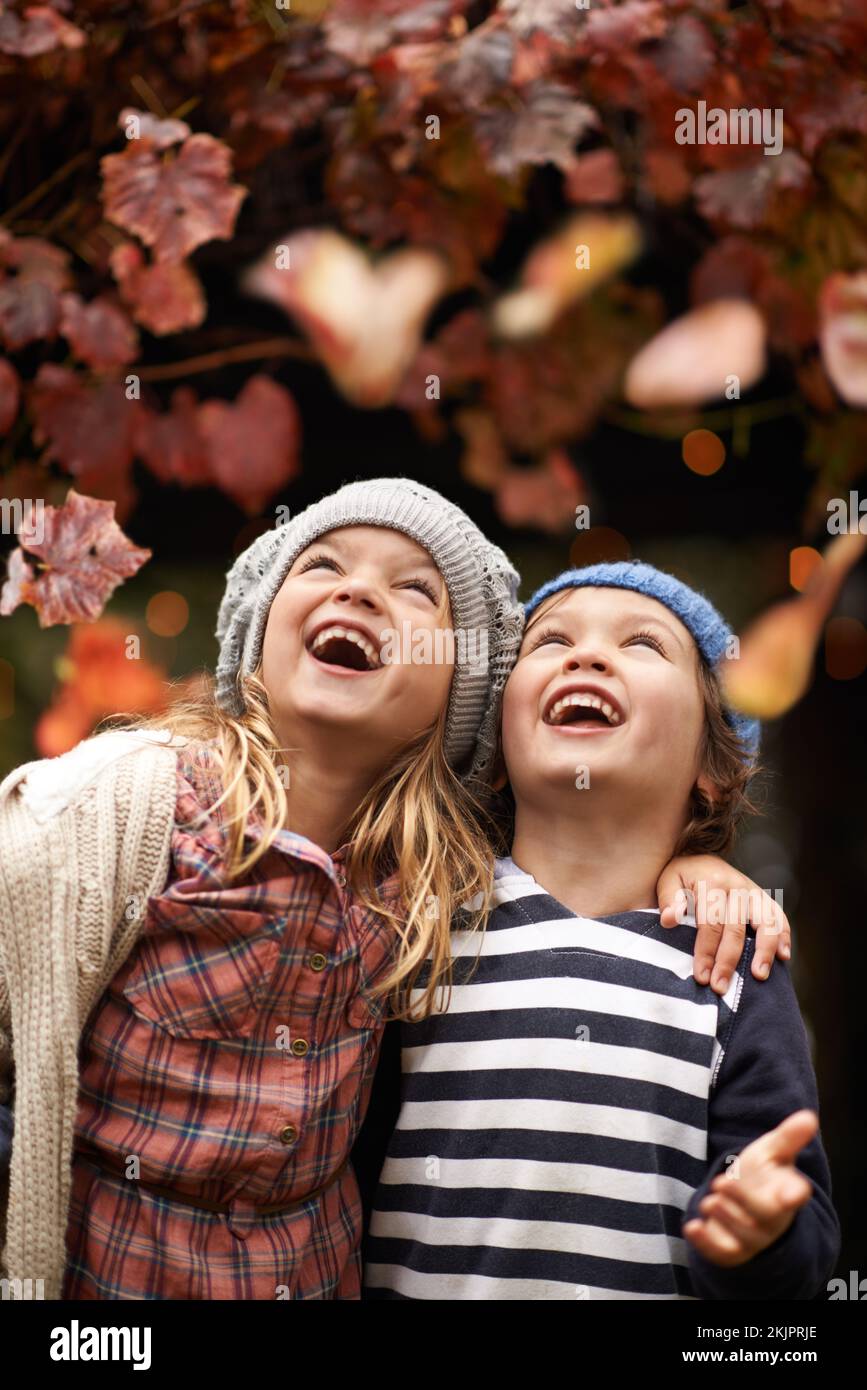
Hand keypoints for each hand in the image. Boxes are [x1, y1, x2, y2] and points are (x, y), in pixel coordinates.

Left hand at [657, 855, 790, 993]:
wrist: (700, 857)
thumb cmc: (682, 876)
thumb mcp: (668, 881)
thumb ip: (669, 900)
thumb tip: (669, 920)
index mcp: (712, 882)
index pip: (710, 924)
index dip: (706, 952)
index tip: (702, 977)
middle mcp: (737, 886)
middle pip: (736, 929)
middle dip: (728, 961)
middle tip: (721, 987)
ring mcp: (754, 892)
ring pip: (766, 922)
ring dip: (764, 951)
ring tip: (759, 976)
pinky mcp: (764, 898)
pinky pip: (779, 917)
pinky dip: (784, 936)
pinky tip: (784, 957)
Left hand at [682, 1110, 816, 1267]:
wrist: (745, 1204)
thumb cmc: (764, 1176)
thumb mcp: (774, 1153)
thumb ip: (789, 1137)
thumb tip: (809, 1116)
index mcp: (787, 1195)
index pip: (794, 1197)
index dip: (793, 1195)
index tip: (792, 1192)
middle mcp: (773, 1221)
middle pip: (763, 1217)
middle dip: (742, 1202)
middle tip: (720, 1183)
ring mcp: (753, 1239)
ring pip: (742, 1237)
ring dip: (724, 1219)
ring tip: (708, 1201)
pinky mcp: (731, 1250)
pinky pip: (721, 1253)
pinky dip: (705, 1242)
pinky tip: (691, 1227)